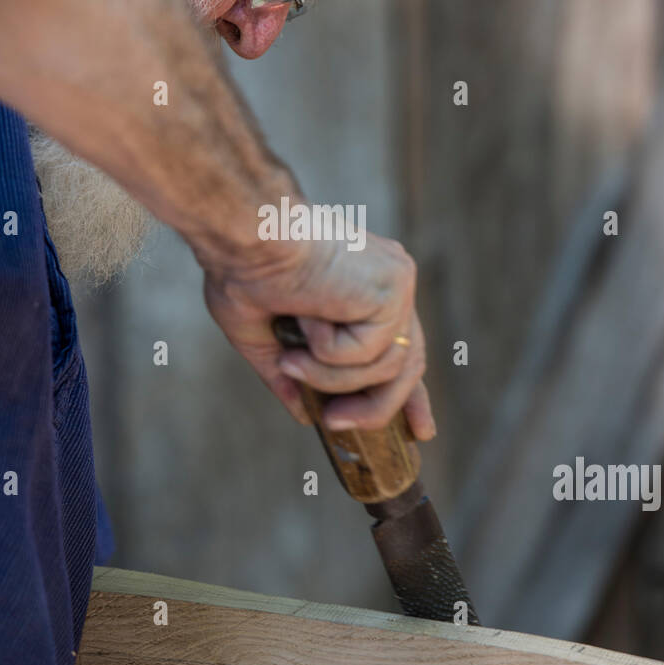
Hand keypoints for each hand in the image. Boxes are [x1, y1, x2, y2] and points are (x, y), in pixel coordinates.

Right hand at [202, 231, 434, 437]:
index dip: (410, 394)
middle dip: (384, 407)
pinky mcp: (394, 286)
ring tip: (291, 358)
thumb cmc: (244, 269)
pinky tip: (306, 318)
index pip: (401, 348)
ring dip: (330, 377)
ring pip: (387, 368)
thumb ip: (289, 373)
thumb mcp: (262, 334)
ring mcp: (396, 284)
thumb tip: (305, 415)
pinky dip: (329, 351)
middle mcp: (389, 284)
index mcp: (365, 290)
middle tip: (337, 423)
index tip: (419, 430)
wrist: (247, 234)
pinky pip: (371, 352)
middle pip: (408, 364)